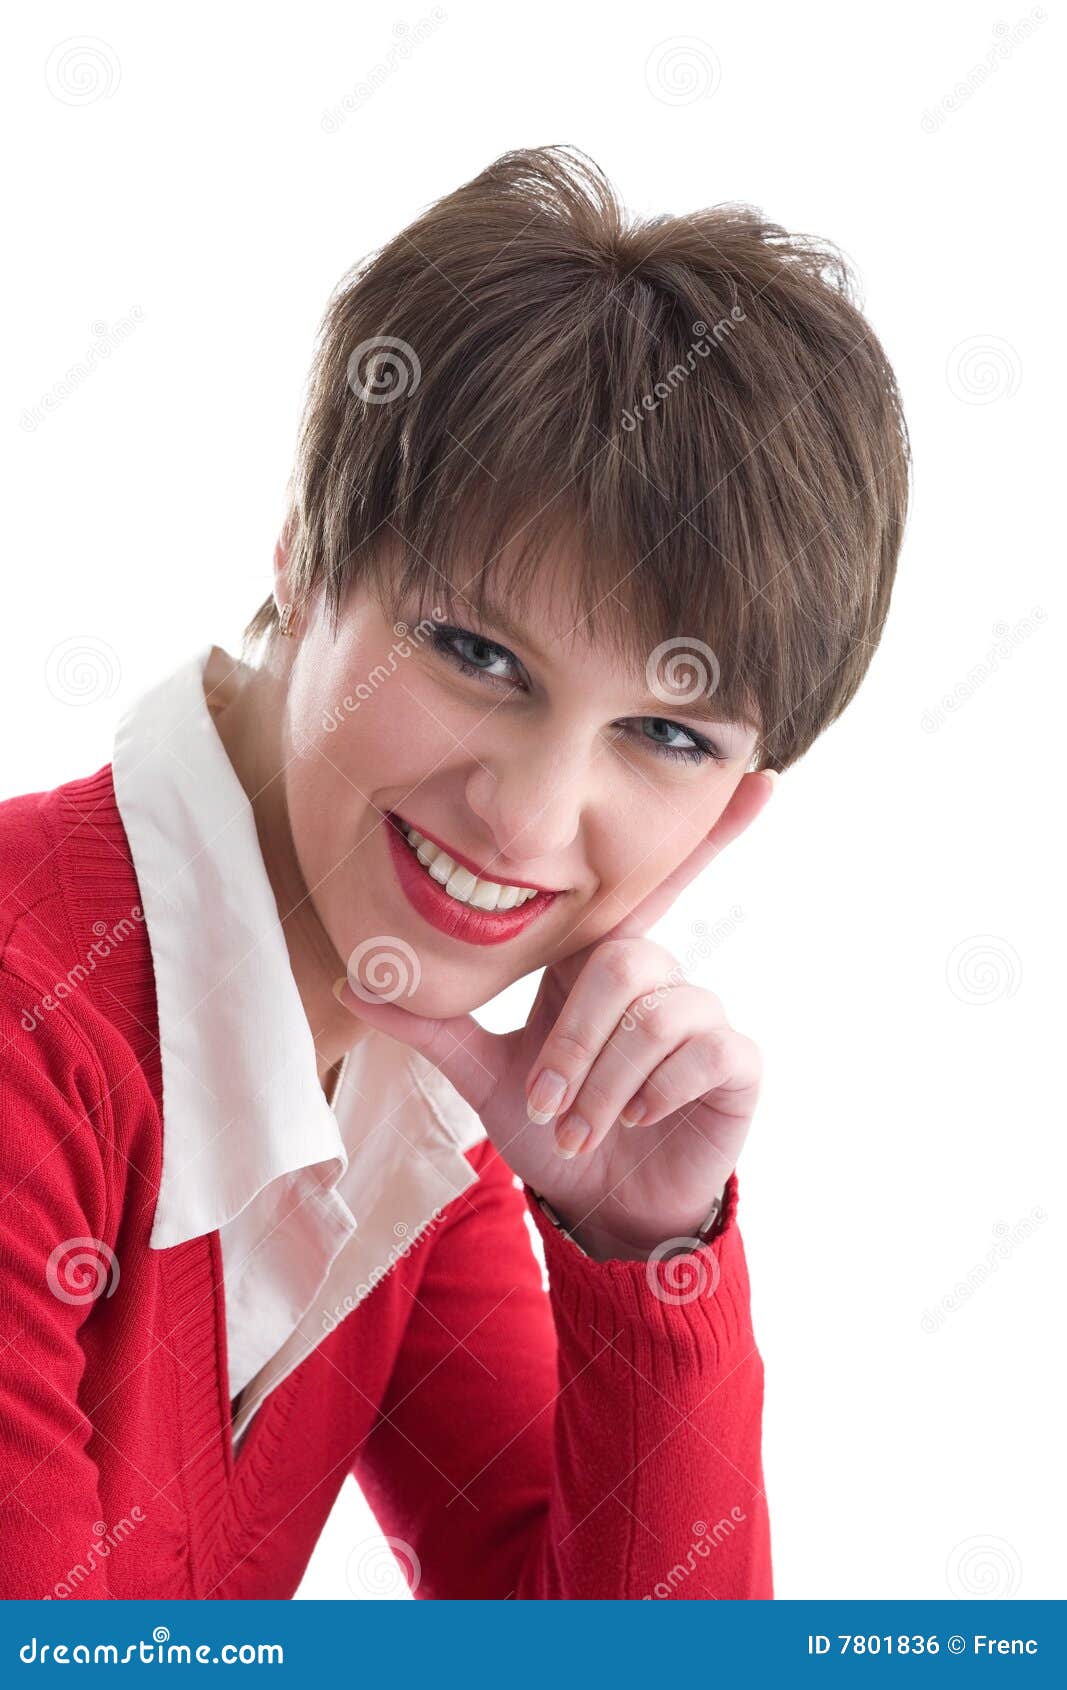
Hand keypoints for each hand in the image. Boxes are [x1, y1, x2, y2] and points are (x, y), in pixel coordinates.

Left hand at [332, 771, 775, 1256]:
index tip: (763, 781)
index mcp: (600, 959)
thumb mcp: (484, 1077)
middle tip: (545, 1104)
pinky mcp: (734, 1063)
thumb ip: (430, 1026)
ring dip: (604, 1084)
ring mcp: (702, 1016)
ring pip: (656, 1015)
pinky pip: (705, 1051)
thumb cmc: (554, 1130)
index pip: (654, 883)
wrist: (600, 1207)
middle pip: (622, 961)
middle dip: (574, 1044)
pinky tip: (638, 1120)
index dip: (715, 831)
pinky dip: (657, 1092)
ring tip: (580, 1131)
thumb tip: (354, 981)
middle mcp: (656, 975)